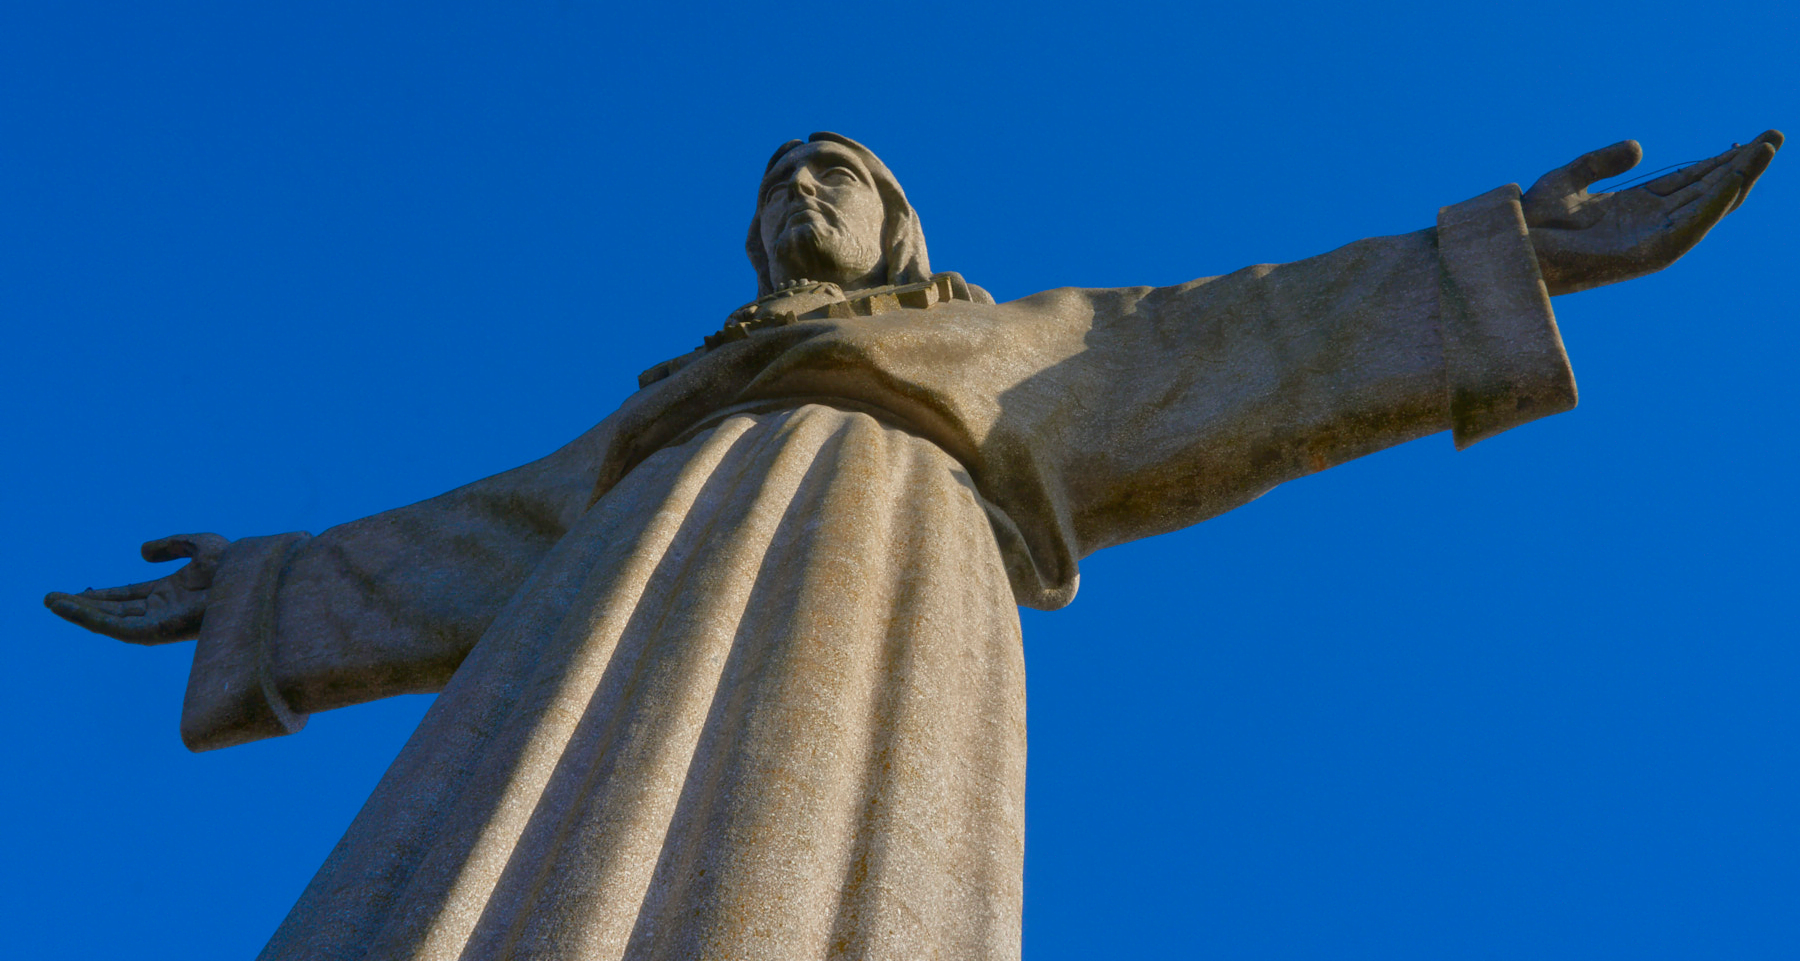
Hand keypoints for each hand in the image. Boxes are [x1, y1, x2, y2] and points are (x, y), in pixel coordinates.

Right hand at [45, 534, 229, 643]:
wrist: (251, 578)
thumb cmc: (237, 564)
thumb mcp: (201, 545)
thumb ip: (172, 545)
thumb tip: (140, 552)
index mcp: (171, 593)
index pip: (128, 596)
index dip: (102, 594)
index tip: (79, 589)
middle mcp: (163, 610)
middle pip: (114, 610)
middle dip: (84, 605)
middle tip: (53, 599)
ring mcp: (159, 622)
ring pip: (110, 621)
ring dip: (80, 613)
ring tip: (52, 602)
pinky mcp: (157, 632)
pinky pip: (118, 628)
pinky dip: (92, 619)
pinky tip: (71, 608)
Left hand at [1524, 130, 1780, 295]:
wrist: (1513, 244)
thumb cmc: (1533, 219)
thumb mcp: (1570, 178)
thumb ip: (1602, 161)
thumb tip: (1640, 147)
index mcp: (1636, 207)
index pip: (1690, 181)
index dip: (1718, 161)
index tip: (1748, 139)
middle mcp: (1650, 224)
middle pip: (1707, 191)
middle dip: (1741, 165)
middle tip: (1774, 136)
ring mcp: (1652, 239)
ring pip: (1708, 207)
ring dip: (1739, 177)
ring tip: (1766, 149)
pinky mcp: (1648, 254)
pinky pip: (1691, 226)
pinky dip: (1714, 203)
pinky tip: (1735, 178)